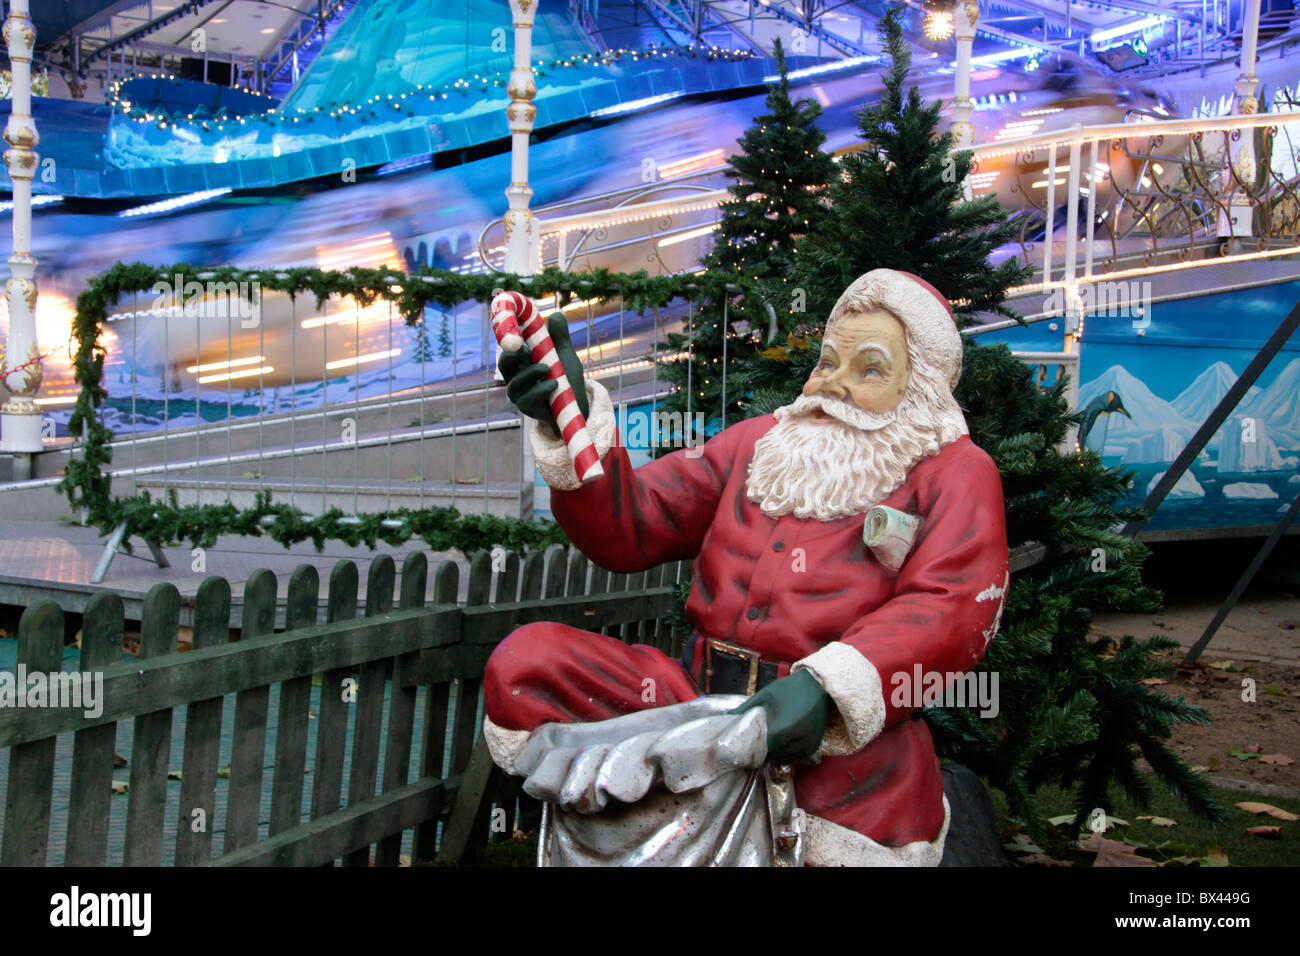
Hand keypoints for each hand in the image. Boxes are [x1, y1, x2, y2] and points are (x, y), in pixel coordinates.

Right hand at [497, 312, 588, 435]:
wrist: (577, 405)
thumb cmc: (567, 378)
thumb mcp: (564, 354)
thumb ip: (559, 336)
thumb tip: (556, 315)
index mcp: (523, 361)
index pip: (508, 348)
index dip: (508, 338)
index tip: (518, 330)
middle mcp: (517, 376)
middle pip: (504, 365)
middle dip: (511, 356)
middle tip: (526, 350)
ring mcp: (521, 394)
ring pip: (514, 383)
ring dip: (530, 373)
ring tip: (548, 368)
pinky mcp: (529, 409)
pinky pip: (528, 399)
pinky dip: (541, 389)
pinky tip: (555, 384)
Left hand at [731, 669, 830, 762]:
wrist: (820, 687)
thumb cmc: (791, 688)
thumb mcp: (766, 695)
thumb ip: (746, 709)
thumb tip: (727, 719)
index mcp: (787, 727)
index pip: (763, 747)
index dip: (753, 745)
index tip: (746, 740)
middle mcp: (800, 740)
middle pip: (772, 753)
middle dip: (762, 748)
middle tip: (756, 737)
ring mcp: (808, 745)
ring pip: (783, 757)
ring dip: (774, 750)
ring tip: (771, 735)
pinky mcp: (813, 747)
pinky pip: (794, 756)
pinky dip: (786, 750)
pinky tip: (782, 738)